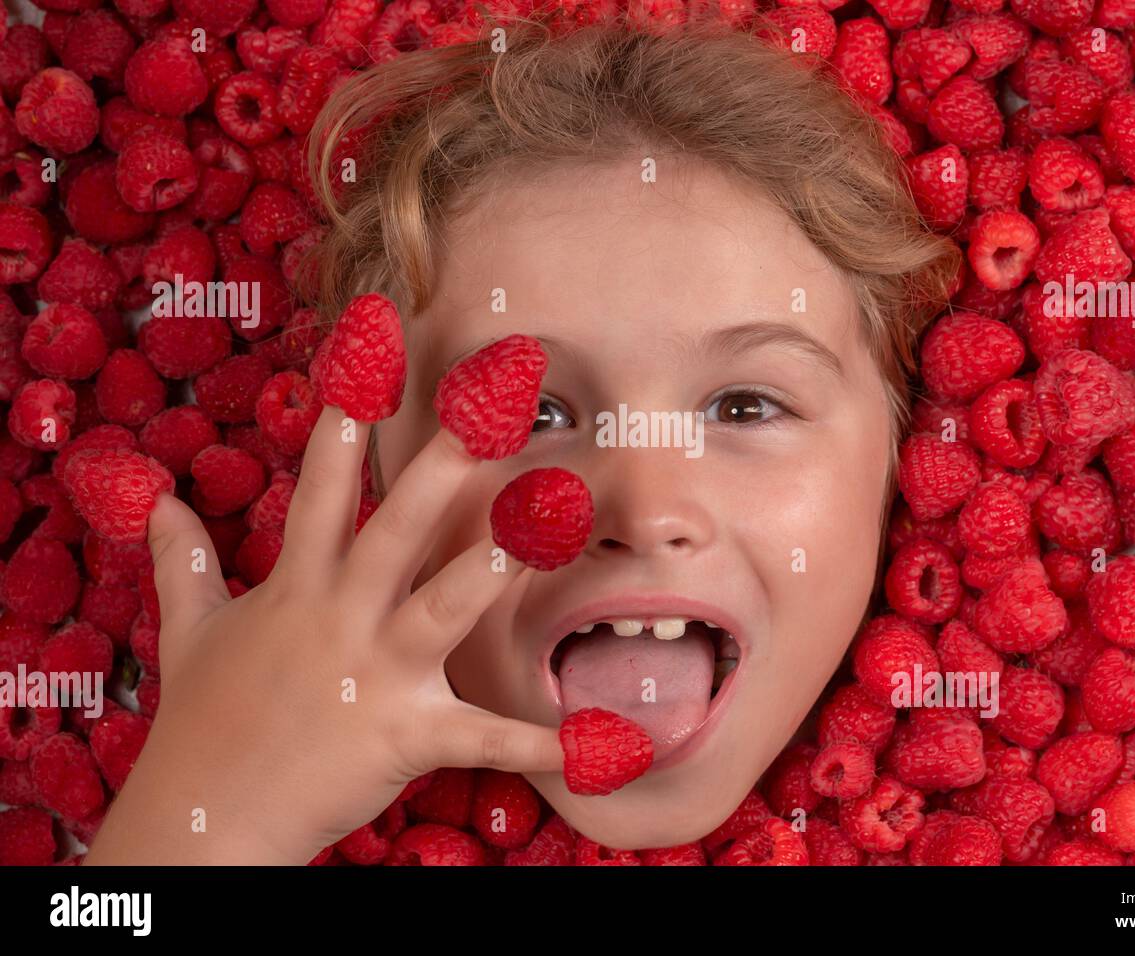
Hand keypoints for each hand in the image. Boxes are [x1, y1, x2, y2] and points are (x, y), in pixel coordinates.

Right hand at [84, 405, 562, 864]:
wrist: (206, 818)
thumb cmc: (204, 720)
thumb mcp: (187, 632)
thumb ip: (182, 561)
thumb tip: (157, 502)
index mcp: (296, 589)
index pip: (320, 492)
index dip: (342, 427)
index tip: (368, 366)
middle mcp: (339, 618)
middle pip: (396, 529)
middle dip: (442, 468)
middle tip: (489, 412)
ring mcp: (375, 674)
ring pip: (445, 607)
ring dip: (494, 567)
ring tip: (546, 526)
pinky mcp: (406, 734)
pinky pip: (483, 737)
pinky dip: (537, 742)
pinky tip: (593, 741)